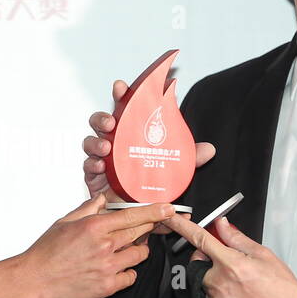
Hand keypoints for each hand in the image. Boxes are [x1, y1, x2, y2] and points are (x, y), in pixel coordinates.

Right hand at [19, 194, 173, 297]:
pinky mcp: (107, 286)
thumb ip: (87, 209)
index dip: (154, 211)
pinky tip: (116, 268)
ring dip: (137, 250)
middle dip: (149, 228)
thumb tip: (102, 199)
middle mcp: (104, 246)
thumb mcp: (65, 222)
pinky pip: (131, 276)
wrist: (36, 280)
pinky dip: (128, 272)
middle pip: (140, 233)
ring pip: (139, 255)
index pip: (133, 215)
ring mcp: (107, 267)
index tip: (168, 208)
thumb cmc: (47, 252)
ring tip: (124, 250)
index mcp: (94, 226)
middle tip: (150, 226)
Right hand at [81, 79, 216, 235]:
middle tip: (111, 123)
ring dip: (95, 143)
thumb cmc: (150, 184)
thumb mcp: (174, 168)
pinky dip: (92, 165)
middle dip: (102, 118)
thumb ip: (189, 158)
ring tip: (105, 149)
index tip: (121, 87)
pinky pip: (88, 167)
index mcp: (131, 133)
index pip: (125, 109)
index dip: (121, 95)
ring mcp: (103, 159)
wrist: (138, 210)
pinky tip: (99, 166)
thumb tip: (209, 149)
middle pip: (101, 122)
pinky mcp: (94, 177)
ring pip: (91, 143)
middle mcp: (115, 143)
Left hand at [163, 214, 296, 297]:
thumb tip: (222, 225)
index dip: (182, 227)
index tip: (171, 219)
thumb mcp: (263, 254)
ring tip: (242, 286)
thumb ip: (237, 239)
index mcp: (232, 264)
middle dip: (212, 262)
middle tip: (233, 266)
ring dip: (217, 281)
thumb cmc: (282, 287)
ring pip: (206, 284)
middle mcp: (220, 283)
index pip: (200, 240)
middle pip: (201, 265)